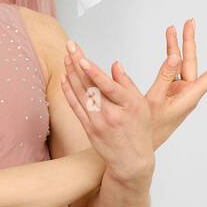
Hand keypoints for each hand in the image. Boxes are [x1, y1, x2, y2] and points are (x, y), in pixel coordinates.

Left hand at [60, 44, 154, 182]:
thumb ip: (128, 84)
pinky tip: (64, 78)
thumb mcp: (142, 106)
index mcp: (129, 106)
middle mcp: (112, 115)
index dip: (94, 73)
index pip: (108, 87)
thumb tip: (115, 64)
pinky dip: (68, 92)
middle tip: (70, 46)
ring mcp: (98, 123)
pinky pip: (75, 107)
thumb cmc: (140, 130)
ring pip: (80, 94)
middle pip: (90, 86)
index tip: (82, 59)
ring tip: (66, 56)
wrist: (132, 161)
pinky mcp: (89, 129)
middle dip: (78, 63)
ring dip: (71, 74)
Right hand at [143, 20, 206, 147]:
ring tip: (172, 29)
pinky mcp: (169, 93)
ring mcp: (178, 93)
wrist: (141, 144)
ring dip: (176, 47)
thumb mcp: (155, 100)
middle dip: (189, 41)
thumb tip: (174, 56)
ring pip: (180, 65)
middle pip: (192, 62)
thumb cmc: (150, 128)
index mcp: (190, 96)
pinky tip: (167, 49)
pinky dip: (168, 59)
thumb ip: (165, 76)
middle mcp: (186, 93)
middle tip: (190, 21)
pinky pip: (171, 71)